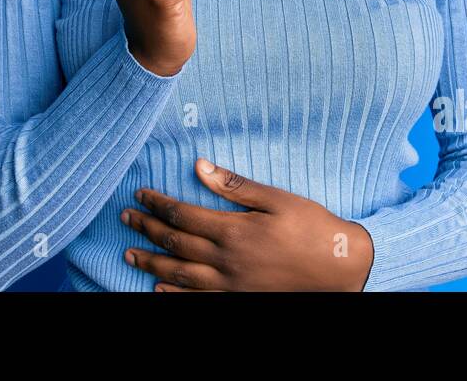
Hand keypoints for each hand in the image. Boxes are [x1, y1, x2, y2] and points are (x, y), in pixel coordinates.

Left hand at [120, 158, 374, 290]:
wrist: (340, 268)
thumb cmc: (311, 228)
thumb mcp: (276, 199)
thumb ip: (234, 186)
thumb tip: (199, 166)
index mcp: (233, 230)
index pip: (182, 215)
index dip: (158, 204)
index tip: (139, 194)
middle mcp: (225, 260)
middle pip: (175, 244)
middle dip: (147, 230)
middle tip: (126, 218)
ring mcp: (230, 284)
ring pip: (179, 274)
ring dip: (152, 263)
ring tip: (129, 254)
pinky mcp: (239, 299)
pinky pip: (198, 300)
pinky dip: (174, 294)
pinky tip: (159, 288)